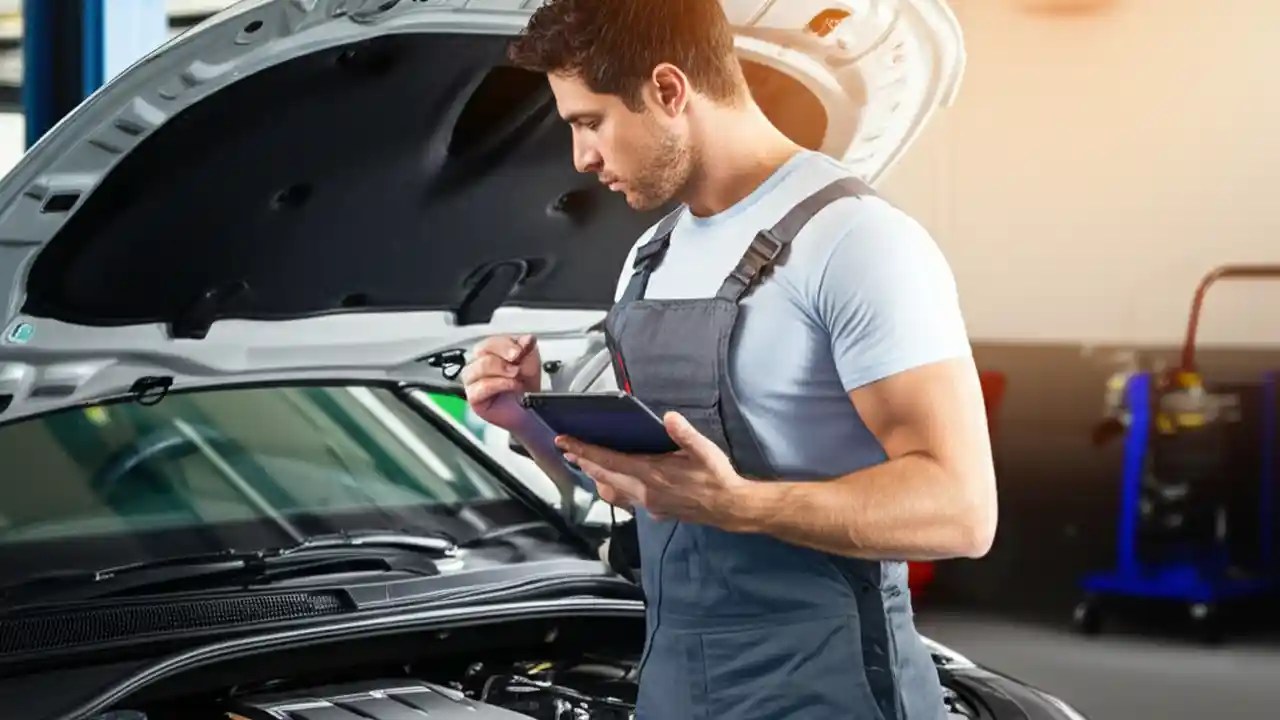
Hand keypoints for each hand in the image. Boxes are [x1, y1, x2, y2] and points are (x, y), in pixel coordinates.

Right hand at [461, 334, 541, 429]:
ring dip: (501, 369)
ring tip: (516, 375)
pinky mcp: (474, 398)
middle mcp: (478, 365)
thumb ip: (528, 350)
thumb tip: (527, 339)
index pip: (490, 341)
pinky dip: (500, 383)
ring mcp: (473, 381)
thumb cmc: (525, 388)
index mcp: (490, 353)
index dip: (505, 343)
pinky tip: (512, 385)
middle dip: (503, 352)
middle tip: (517, 359)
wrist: (528, 411)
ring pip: (480, 366)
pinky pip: (481, 386)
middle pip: (481, 349)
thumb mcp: (531, 364)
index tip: (521, 349)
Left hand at [555, 412, 753, 528]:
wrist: (729, 508)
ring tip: (584, 463)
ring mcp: (647, 504)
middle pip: (603, 475)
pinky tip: (614, 481)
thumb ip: (685, 434)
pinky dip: (612, 487)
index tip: (564, 442)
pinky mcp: (654, 511)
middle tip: (566, 449)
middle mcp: (644, 491)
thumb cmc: (717, 476)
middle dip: (583, 461)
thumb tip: (669, 417)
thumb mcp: (705, 450)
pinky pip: (625, 498)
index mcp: (652, 474)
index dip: (584, 451)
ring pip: (611, 490)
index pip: (608, 460)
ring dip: (595, 476)